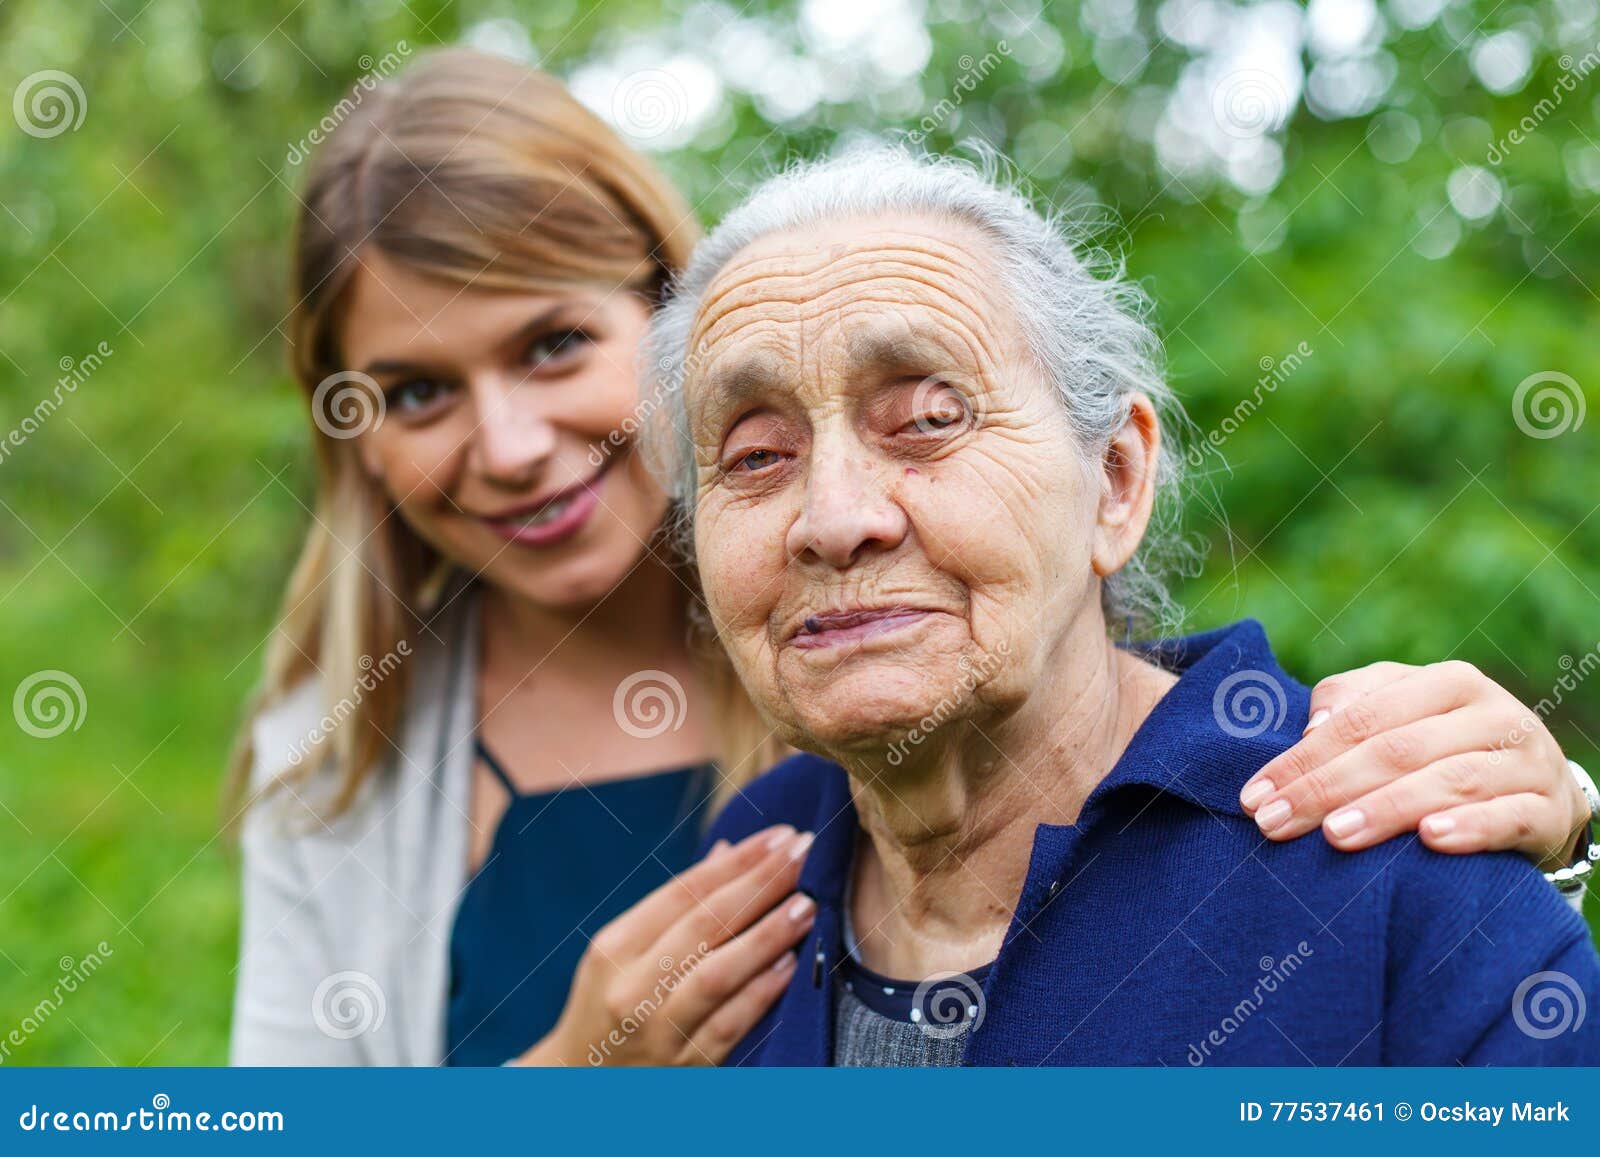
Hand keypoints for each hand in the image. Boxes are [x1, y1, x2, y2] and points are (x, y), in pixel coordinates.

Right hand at [513, 824, 815, 1066]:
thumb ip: (677, 906)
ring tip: (806, 905)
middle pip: (705, 925)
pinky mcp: (682, 1070)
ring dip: (767, 936)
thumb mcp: (624, 953)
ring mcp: (656, 1032)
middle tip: (805, 854)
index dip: (737, 861)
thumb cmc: (611, 1007)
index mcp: (614, 948)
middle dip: (760, 884)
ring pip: (717, 975)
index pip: (684, 892)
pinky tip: (791, 965)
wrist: (580, 1091)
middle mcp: (630, 988)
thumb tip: (730, 850)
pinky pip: (729, 1027)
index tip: (781, 837)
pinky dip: (761, 993)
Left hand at [1239, 660, 1587, 869]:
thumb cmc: (1444, 748)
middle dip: (1326, 788)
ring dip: (1386, 810)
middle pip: (1396, 749)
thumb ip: (1351, 706)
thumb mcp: (1399, 714)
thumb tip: (1311, 726)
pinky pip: (1508, 817)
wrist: (1538, 791)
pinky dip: (1469, 828)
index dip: (1302, 757)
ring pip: (1449, 782)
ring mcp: (1526, 761)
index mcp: (1448, 682)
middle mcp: (1491, 714)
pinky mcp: (1549, 809)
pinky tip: (1430, 841)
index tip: (1255, 795)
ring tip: (1335, 835)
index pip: (1360, 718)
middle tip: (1276, 823)